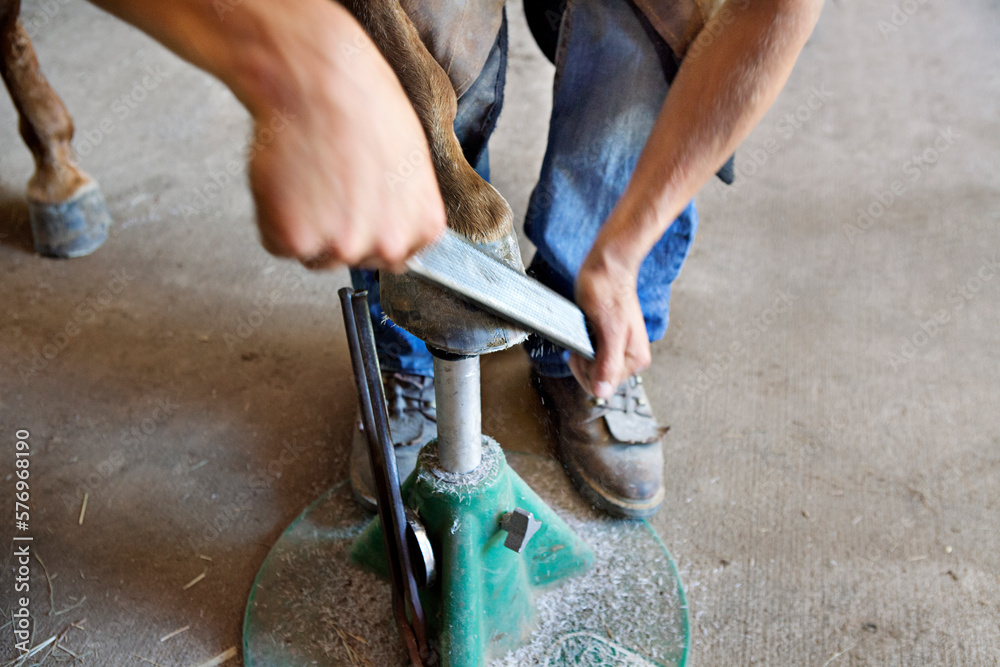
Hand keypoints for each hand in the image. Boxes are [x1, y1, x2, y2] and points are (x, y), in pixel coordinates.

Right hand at [242, 2, 445, 271]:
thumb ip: (405, 207)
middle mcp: (389, 245)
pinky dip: (272, 217)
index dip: (371, 229)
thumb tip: (394, 226)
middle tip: (329, 181)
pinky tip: (287, 178)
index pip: (396, 257)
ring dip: (304, 224)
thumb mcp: (412, 163)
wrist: (319, 78)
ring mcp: (342, 246)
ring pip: (314, 256)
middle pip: (354, 259)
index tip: (358, 204)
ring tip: (310, 173)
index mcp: (423, 227)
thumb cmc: (363, 104)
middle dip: (337, 230)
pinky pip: (277, 244)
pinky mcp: (296, 240)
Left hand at [569, 244, 650, 398]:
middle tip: (583, 339)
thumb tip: (603, 392)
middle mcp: (631, 357)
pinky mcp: (609, 337)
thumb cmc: (608, 290)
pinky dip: (583, 344)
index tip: (581, 352)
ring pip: (592, 366)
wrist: (608, 265)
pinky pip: (592, 352)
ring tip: (586, 330)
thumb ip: (607, 363)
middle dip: (583, 363)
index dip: (585, 371)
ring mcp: (620, 347)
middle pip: (597, 378)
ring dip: (582, 352)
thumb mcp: (608, 330)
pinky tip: (587, 328)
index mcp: (636, 359)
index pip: (602, 388)